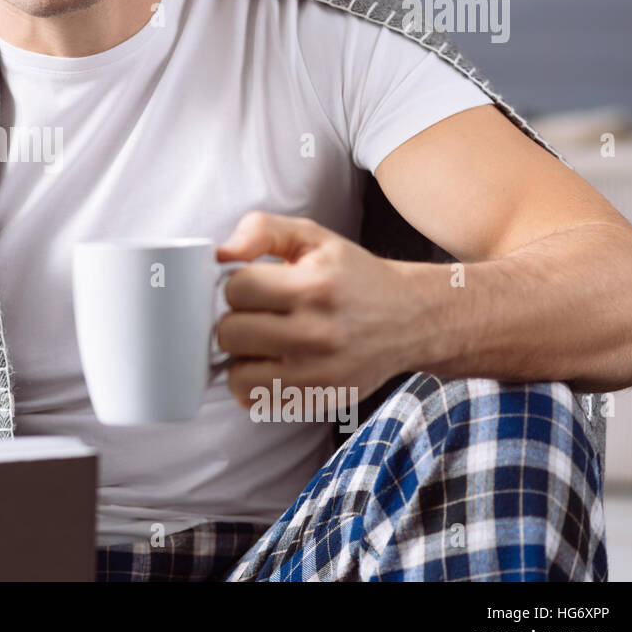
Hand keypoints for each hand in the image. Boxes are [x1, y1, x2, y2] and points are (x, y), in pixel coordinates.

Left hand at [214, 211, 426, 411]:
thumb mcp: (313, 237)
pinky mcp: (318, 400)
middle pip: (230, 333)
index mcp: (314, 286)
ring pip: (236, 374)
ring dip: (242, 357)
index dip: (237, 286)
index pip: (236, 289)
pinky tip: (273, 365)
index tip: (256, 287)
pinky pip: (255, 401)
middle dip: (236, 321)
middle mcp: (317, 333)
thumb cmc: (353, 276)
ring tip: (263, 343)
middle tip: (259, 316)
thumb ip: (262, 230)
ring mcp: (318, 373)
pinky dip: (254, 384)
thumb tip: (221, 254)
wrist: (410, 318)